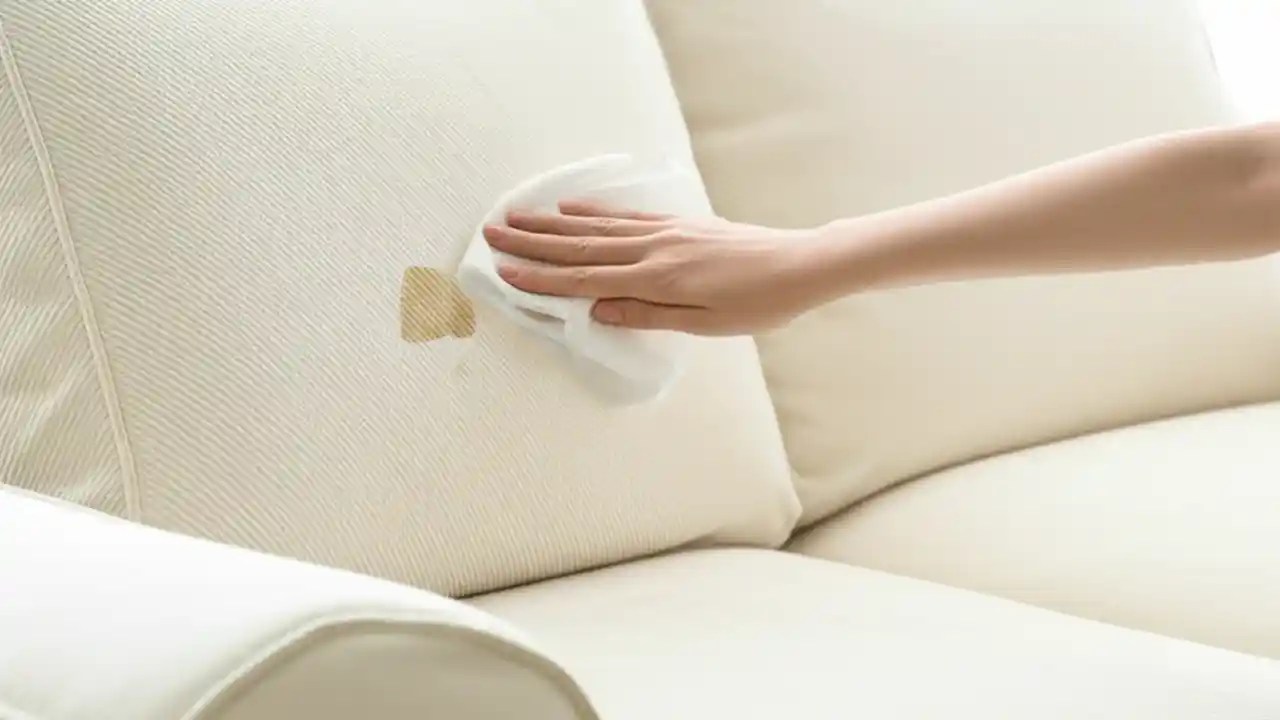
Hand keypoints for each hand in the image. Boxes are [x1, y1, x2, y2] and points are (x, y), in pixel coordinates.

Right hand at [482, 200, 829, 334]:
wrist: (800, 264)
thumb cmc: (758, 304)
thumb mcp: (705, 324)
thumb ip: (648, 315)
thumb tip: (596, 311)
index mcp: (657, 279)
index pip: (585, 279)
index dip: (541, 277)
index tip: (503, 271)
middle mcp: (653, 249)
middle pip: (580, 246)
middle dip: (531, 242)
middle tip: (490, 234)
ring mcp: (664, 232)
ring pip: (596, 227)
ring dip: (551, 224)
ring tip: (516, 217)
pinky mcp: (678, 224)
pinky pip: (624, 216)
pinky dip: (592, 211)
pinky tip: (571, 207)